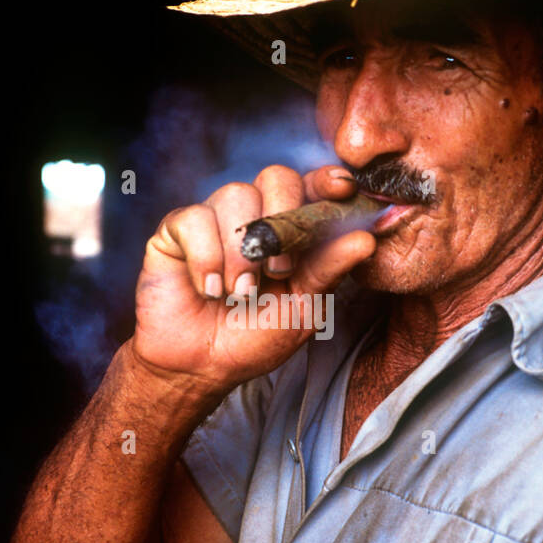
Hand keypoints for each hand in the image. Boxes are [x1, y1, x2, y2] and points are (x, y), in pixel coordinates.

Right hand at [131, 164, 375, 392]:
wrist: (201, 366)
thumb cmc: (253, 338)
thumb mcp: (302, 308)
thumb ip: (330, 271)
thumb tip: (366, 239)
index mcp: (290, 228)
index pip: (311, 186)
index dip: (326, 181)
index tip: (342, 187)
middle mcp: (254, 215)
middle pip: (275, 176)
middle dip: (282, 218)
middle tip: (278, 272)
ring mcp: (214, 218)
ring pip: (235, 194)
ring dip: (241, 251)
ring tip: (238, 293)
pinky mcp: (176, 230)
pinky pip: (194, 218)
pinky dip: (205, 257)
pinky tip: (208, 288)